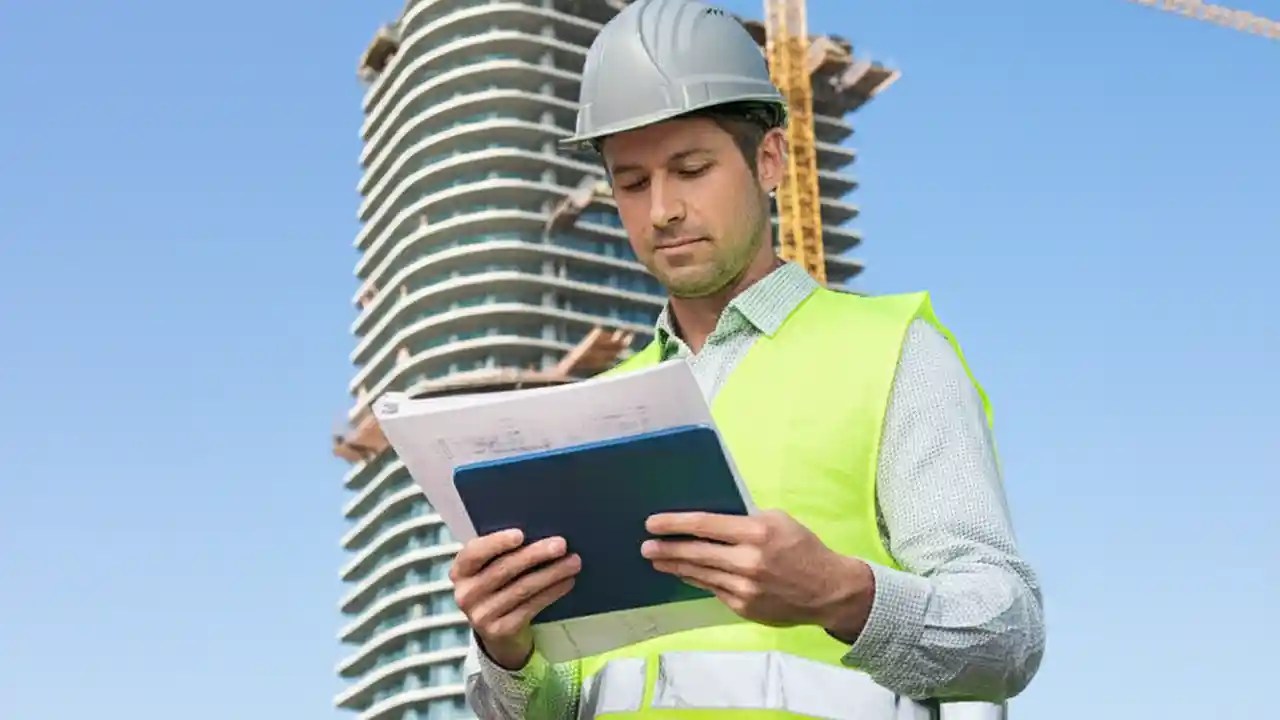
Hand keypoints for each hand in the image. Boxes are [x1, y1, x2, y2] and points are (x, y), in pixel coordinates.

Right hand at [450, 529, 580, 668]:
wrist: (498, 633)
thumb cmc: (498, 587)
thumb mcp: (490, 569)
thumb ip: (502, 552)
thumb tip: (539, 531)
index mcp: (460, 571)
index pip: (473, 553)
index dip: (496, 543)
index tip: (521, 534)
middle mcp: (465, 594)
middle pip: (504, 569)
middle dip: (535, 555)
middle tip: (560, 544)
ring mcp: (481, 616)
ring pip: (522, 588)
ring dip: (551, 573)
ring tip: (573, 562)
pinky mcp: (500, 631)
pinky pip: (530, 607)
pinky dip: (552, 592)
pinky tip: (567, 582)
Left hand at [641, 509, 873, 637]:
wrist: (828, 590)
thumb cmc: (803, 548)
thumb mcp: (780, 520)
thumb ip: (746, 519)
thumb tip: (710, 521)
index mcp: (757, 532)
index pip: (706, 524)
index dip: (675, 523)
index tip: (652, 523)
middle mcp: (748, 560)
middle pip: (696, 552)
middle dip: (667, 547)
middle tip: (645, 545)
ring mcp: (744, 587)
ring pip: (700, 573)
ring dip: (674, 566)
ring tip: (656, 559)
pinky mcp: (744, 606)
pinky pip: (712, 589)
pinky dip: (696, 580)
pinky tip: (684, 574)